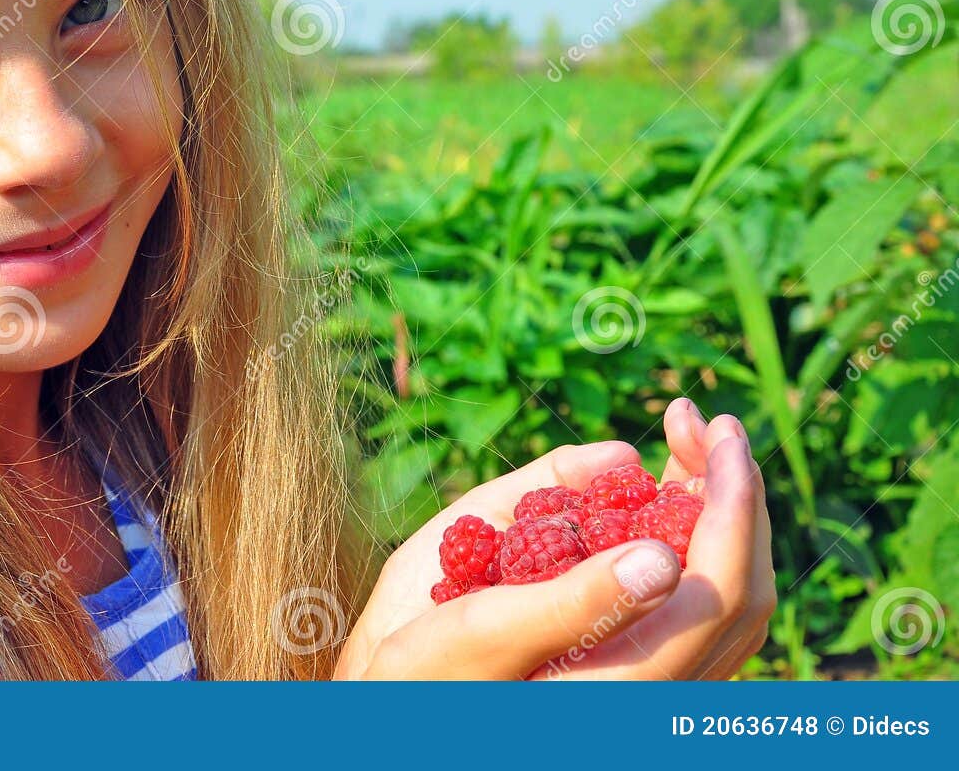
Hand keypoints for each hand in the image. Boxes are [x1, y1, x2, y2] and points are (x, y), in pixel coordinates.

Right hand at [332, 401, 775, 679]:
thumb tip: (664, 555)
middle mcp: (655, 692)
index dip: (731, 504)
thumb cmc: (425, 681)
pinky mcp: (631, 669)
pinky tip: (646, 489)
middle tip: (694, 418)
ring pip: (723, 591)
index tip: (717, 431)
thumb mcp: (483, 632)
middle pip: (738, 586)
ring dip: (712, 508)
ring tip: (681, 438)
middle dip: (729, 492)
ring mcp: (649, 684)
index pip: (719, 589)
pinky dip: (684, 534)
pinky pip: (687, 600)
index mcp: (631, 686)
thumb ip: (574, 598)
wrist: (399, 719)